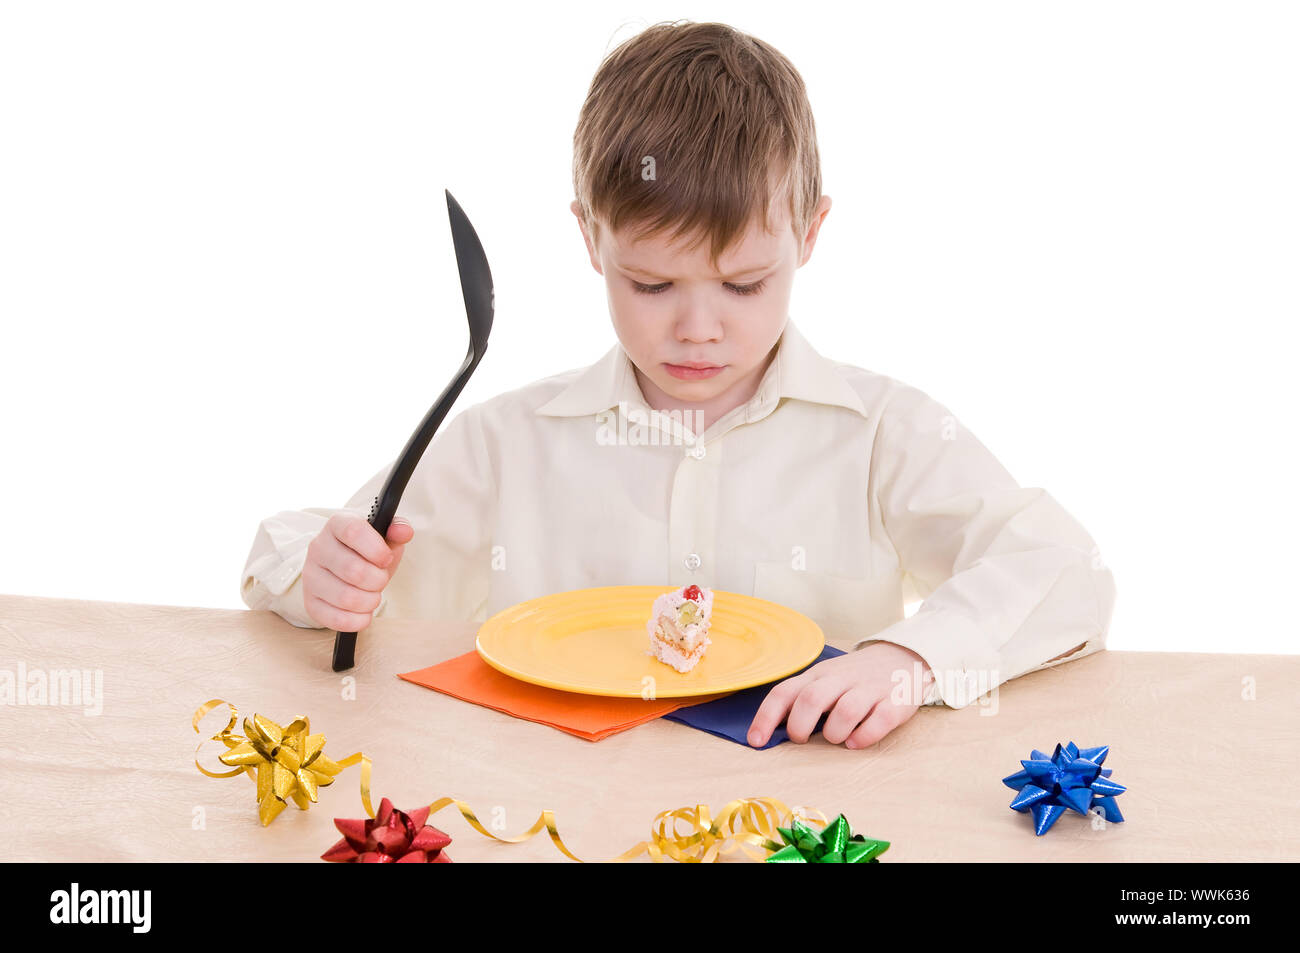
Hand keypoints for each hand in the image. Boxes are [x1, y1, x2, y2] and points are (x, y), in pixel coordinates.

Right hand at [303, 512, 412, 630]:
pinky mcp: (310, 602)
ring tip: (373, 595)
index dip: (377, 549)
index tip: (386, 558)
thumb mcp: (385, 537)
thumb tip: (404, 531)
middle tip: (381, 579)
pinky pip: (336, 618)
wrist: (346, 570)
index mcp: (337, 525)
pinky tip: (364, 612)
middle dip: (377, 580)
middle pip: (353, 570)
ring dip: (370, 601)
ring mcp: (310, 576)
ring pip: (346, 597)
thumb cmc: (368, 551)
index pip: (353, 531)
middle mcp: (318, 547)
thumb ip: (398, 530)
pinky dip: (358, 620)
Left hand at [747, 642, 931, 748]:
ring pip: (846, 710)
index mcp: (818, 675)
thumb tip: (769, 731)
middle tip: (802, 739)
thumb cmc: (853, 678)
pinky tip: (857, 742)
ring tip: (837, 739)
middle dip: (800, 725)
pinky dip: (864, 736)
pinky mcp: (896, 702)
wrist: (902, 657)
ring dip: (835, 733)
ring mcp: (870, 689)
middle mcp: (841, 679)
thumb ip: (799, 700)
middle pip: (812, 699)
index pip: (785, 692)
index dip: (766, 717)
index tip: (755, 741)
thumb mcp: (823, 680)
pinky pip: (879, 721)